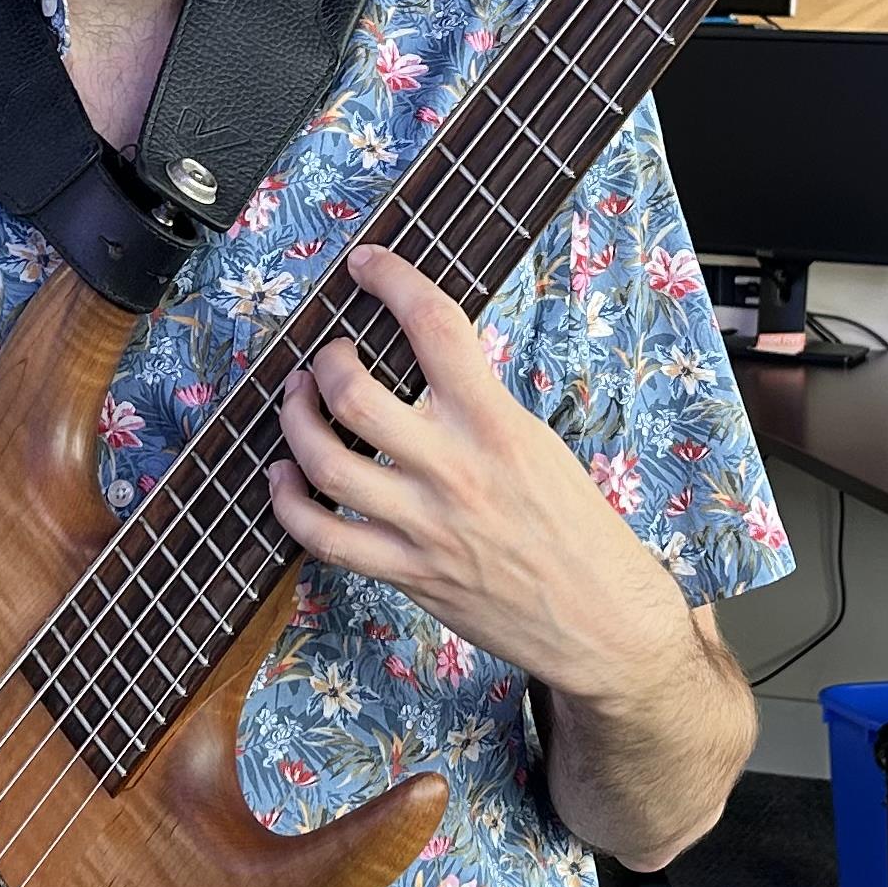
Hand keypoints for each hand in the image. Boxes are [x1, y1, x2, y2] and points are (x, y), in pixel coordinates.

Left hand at [266, 242, 693, 699]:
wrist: (603, 623)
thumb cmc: (580, 531)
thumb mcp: (539, 445)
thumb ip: (480, 409)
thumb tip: (427, 370)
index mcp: (498, 425)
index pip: (437, 325)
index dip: (393, 280)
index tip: (369, 263)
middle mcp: (456, 470)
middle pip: (356, 394)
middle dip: (328, 361)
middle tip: (329, 354)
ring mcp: (424, 526)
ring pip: (326, 461)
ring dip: (296, 420)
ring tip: (297, 400)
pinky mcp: (406, 574)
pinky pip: (323, 537)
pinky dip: (290, 503)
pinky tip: (284, 480)